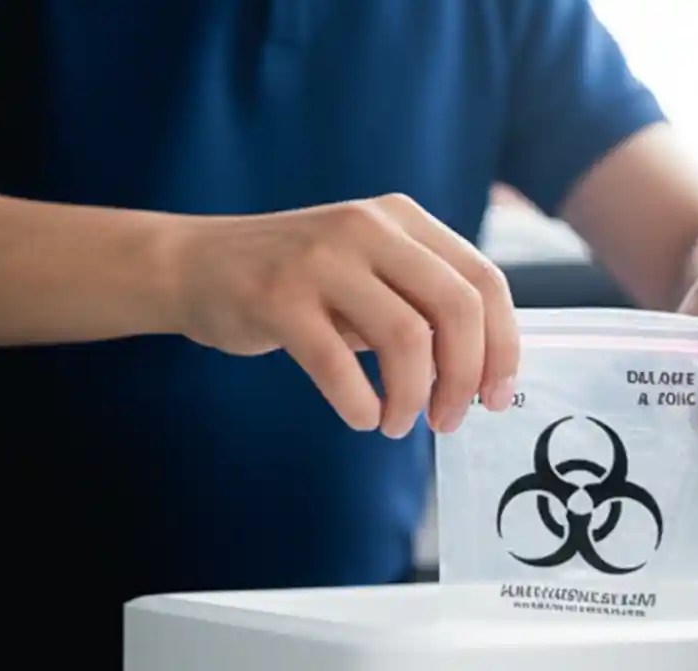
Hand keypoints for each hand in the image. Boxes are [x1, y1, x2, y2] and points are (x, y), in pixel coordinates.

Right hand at [171, 193, 519, 437]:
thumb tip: (482, 371)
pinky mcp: (277, 297)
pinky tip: (361, 416)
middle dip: (465, 378)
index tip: (497, 397)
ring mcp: (321, 259)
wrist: (194, 265)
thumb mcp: (366, 271)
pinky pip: (339, 365)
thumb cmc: (293, 281)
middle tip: (449, 420)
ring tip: (398, 423)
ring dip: (413, 398)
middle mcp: (368, 228)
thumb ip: (419, 303)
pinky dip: (361, 405)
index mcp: (402, 218)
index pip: (484, 281)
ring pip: (406, 339)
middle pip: (456, 308)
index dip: (503, 347)